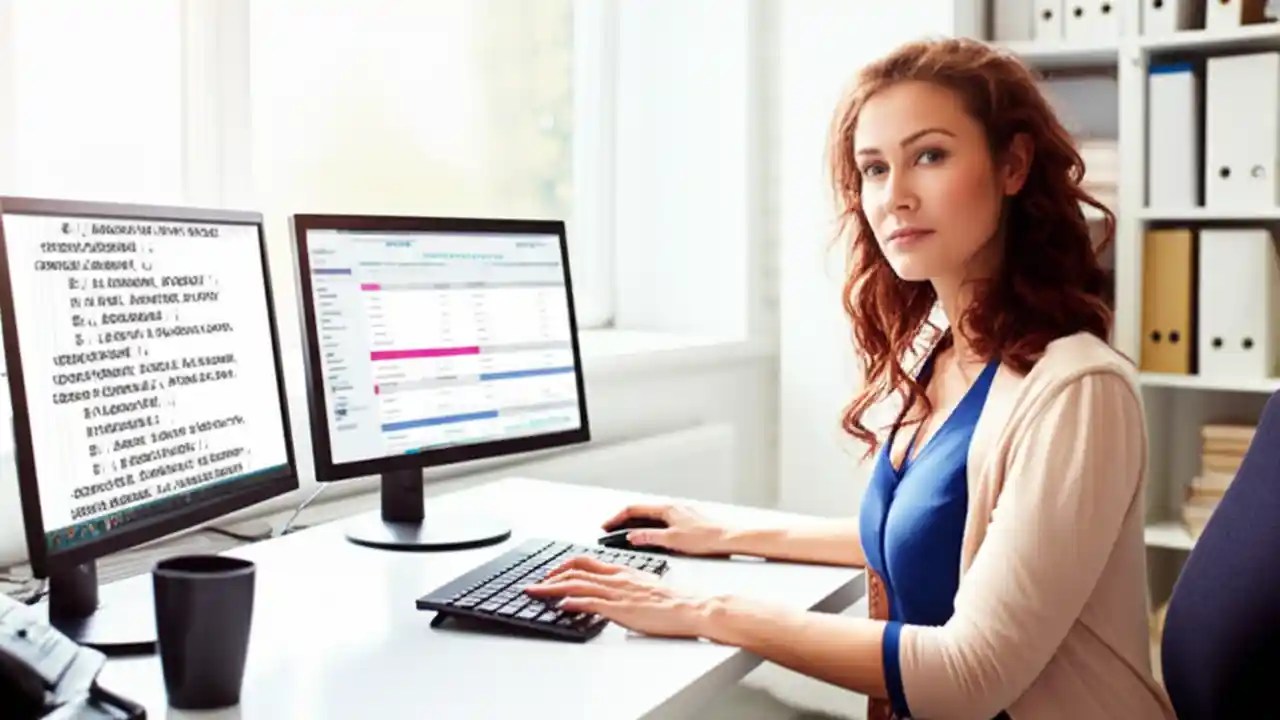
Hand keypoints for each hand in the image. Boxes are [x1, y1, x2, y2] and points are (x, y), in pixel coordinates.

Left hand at [524, 555, 711, 638]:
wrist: (691, 607)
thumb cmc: (673, 600)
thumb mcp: (645, 585)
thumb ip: (625, 585)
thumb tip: (610, 590)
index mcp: (622, 571)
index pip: (586, 562)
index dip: (564, 566)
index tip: (550, 573)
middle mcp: (617, 578)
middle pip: (575, 571)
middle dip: (550, 577)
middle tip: (534, 584)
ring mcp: (618, 593)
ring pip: (577, 585)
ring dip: (552, 588)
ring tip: (535, 592)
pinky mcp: (621, 609)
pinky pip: (591, 603)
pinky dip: (572, 602)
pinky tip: (560, 605)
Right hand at [602, 503, 732, 555]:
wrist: (730, 538)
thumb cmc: (707, 538)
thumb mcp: (672, 541)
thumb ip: (649, 537)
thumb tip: (632, 536)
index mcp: (666, 508)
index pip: (633, 509)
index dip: (616, 518)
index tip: (606, 526)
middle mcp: (672, 507)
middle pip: (642, 511)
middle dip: (624, 521)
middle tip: (612, 531)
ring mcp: (681, 512)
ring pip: (652, 516)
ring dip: (638, 524)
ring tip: (628, 535)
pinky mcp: (688, 520)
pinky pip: (663, 521)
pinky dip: (651, 527)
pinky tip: (652, 536)